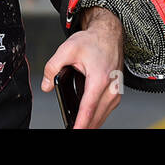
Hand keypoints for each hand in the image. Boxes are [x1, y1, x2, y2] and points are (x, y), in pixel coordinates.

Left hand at [41, 7, 124, 128]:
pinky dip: (97, 116)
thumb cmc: (92, 41)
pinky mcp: (117, 91)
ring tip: (77, 126)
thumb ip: (52, 67)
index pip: (88, 108)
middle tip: (71, 129)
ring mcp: (116, 90)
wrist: (109, 33)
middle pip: (97, 116)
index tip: (74, 131)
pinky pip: (107, 109)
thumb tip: (47, 86)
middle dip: (84, 126)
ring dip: (91, 123)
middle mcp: (111, 86)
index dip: (80, 124)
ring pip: (103, 115)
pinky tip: (88, 118)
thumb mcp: (67, 49)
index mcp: (99, 77)